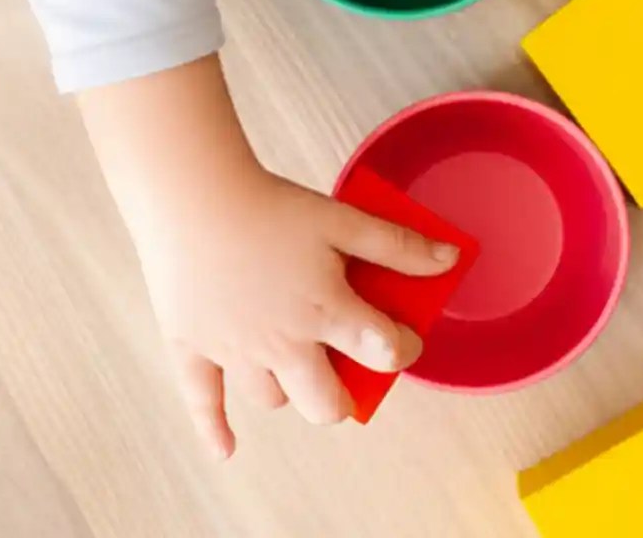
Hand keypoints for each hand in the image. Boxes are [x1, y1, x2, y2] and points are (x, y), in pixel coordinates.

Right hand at [135, 170, 458, 458]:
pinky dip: (214, 429)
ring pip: (271, 400)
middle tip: (347, 374)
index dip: (404, 349)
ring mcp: (235, 351)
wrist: (192, 193)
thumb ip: (399, 246)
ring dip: (288, 389)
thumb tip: (451, 259)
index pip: (383, 353)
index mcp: (325, 312)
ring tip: (295, 365)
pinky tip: (227, 449)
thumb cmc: (272, 206)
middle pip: (325, 405)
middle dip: (345, 396)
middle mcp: (283, 344)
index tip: (403, 337)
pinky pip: (202, 402)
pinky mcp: (191, 347)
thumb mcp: (344, 220)